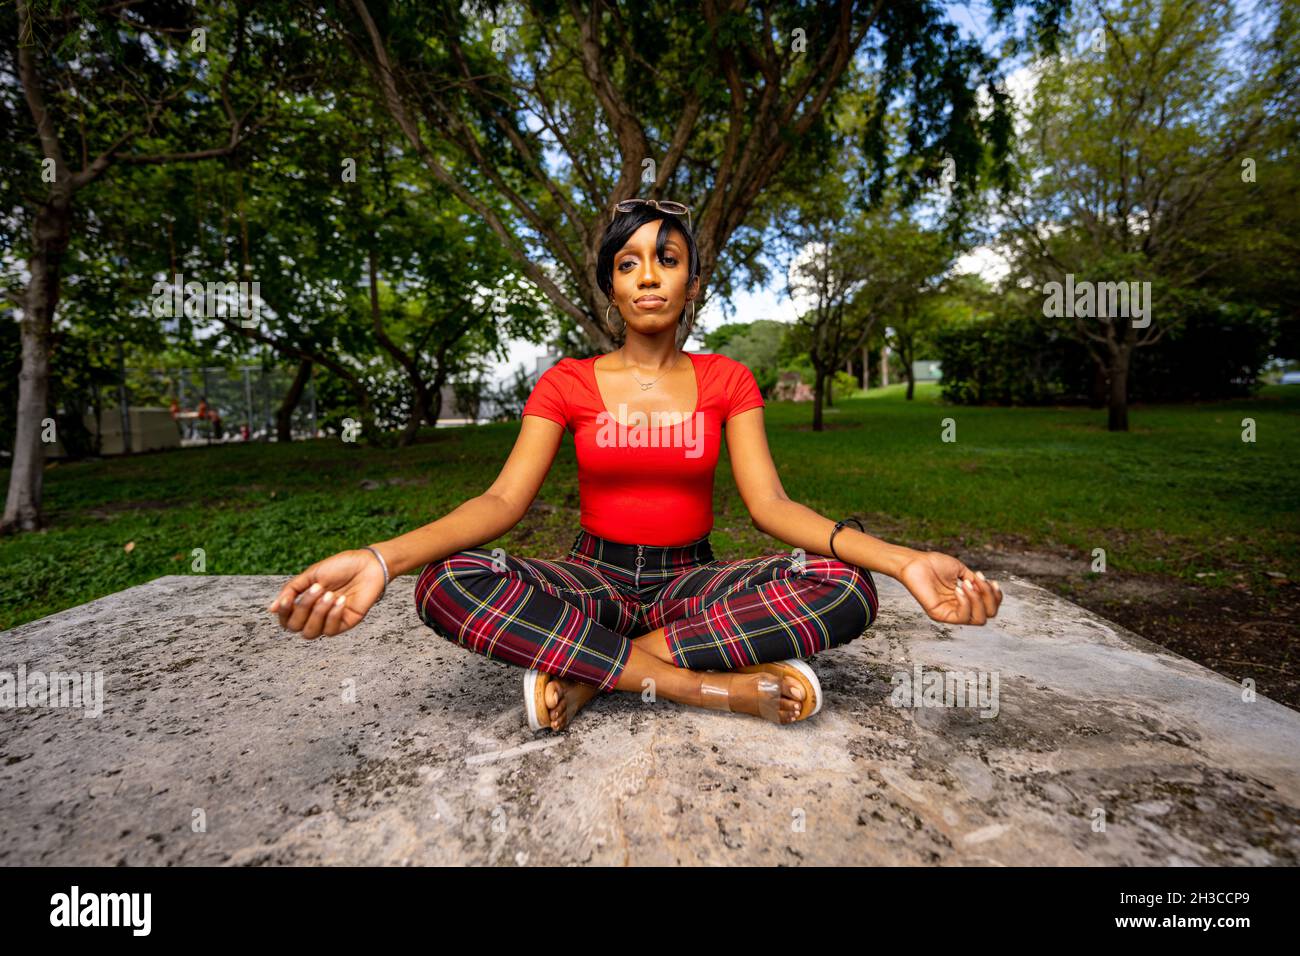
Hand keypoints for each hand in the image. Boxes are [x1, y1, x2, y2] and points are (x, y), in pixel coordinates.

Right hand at [266, 549, 386, 638]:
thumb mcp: (311, 575)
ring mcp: (330, 621)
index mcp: (305, 603)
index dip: (283, 613)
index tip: (287, 600)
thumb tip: (271, 609)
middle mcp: (315, 615)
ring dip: (318, 613)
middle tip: (318, 588)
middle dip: (303, 608)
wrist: (367, 565)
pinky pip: (330, 631)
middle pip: (295, 628)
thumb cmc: (340, 567)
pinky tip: (341, 600)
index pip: (285, 619)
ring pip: (310, 633)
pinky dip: (333, 615)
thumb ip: (291, 591)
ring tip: (330, 594)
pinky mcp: (345, 624)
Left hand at [895, 550, 1002, 625]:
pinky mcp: (940, 615)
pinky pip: (962, 618)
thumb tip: (987, 589)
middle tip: (976, 581)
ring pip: (979, 620)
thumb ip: (976, 582)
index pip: (990, 608)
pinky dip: (966, 603)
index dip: (996, 596)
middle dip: (990, 597)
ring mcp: (950, 614)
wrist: (915, 562)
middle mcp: (959, 609)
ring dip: (977, 599)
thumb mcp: (961, 571)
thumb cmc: (935, 564)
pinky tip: (958, 589)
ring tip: (965, 584)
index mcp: (966, 600)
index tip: (990, 580)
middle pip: (989, 615)